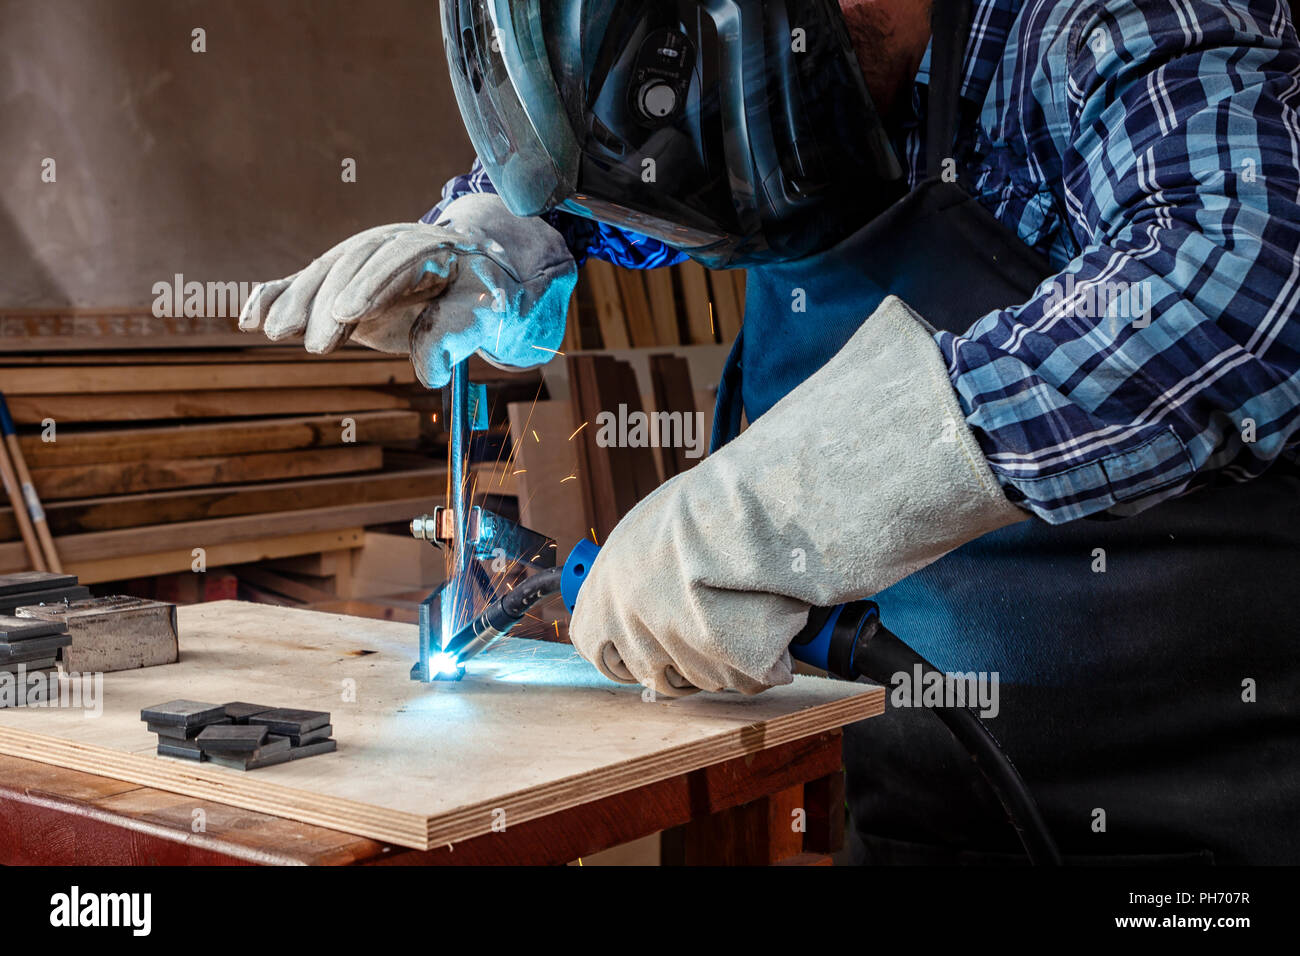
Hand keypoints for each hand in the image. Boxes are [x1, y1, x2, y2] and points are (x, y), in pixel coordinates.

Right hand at [238, 193, 576, 386]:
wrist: (468, 267)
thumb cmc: (478, 291)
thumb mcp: (482, 309)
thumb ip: (456, 334)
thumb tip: (431, 372)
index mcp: (428, 245)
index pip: (398, 259)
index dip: (372, 285)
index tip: (349, 314)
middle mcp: (386, 243)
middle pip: (354, 264)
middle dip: (329, 300)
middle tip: (314, 343)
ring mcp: (355, 257)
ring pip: (322, 272)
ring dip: (297, 303)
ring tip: (276, 334)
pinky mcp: (334, 276)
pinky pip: (299, 282)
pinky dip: (272, 297)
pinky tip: (249, 320)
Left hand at [568, 297, 1025, 696]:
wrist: (759, 510)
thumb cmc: (718, 502)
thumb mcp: (660, 521)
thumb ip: (645, 561)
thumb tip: (652, 575)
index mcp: (606, 587)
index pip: (592, 644)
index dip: (623, 649)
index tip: (647, 646)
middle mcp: (632, 624)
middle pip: (653, 671)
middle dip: (685, 658)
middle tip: (719, 628)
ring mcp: (676, 651)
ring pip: (704, 678)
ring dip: (729, 655)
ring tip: (753, 608)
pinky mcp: (723, 669)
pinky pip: (748, 679)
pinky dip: (769, 660)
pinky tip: (778, 624)